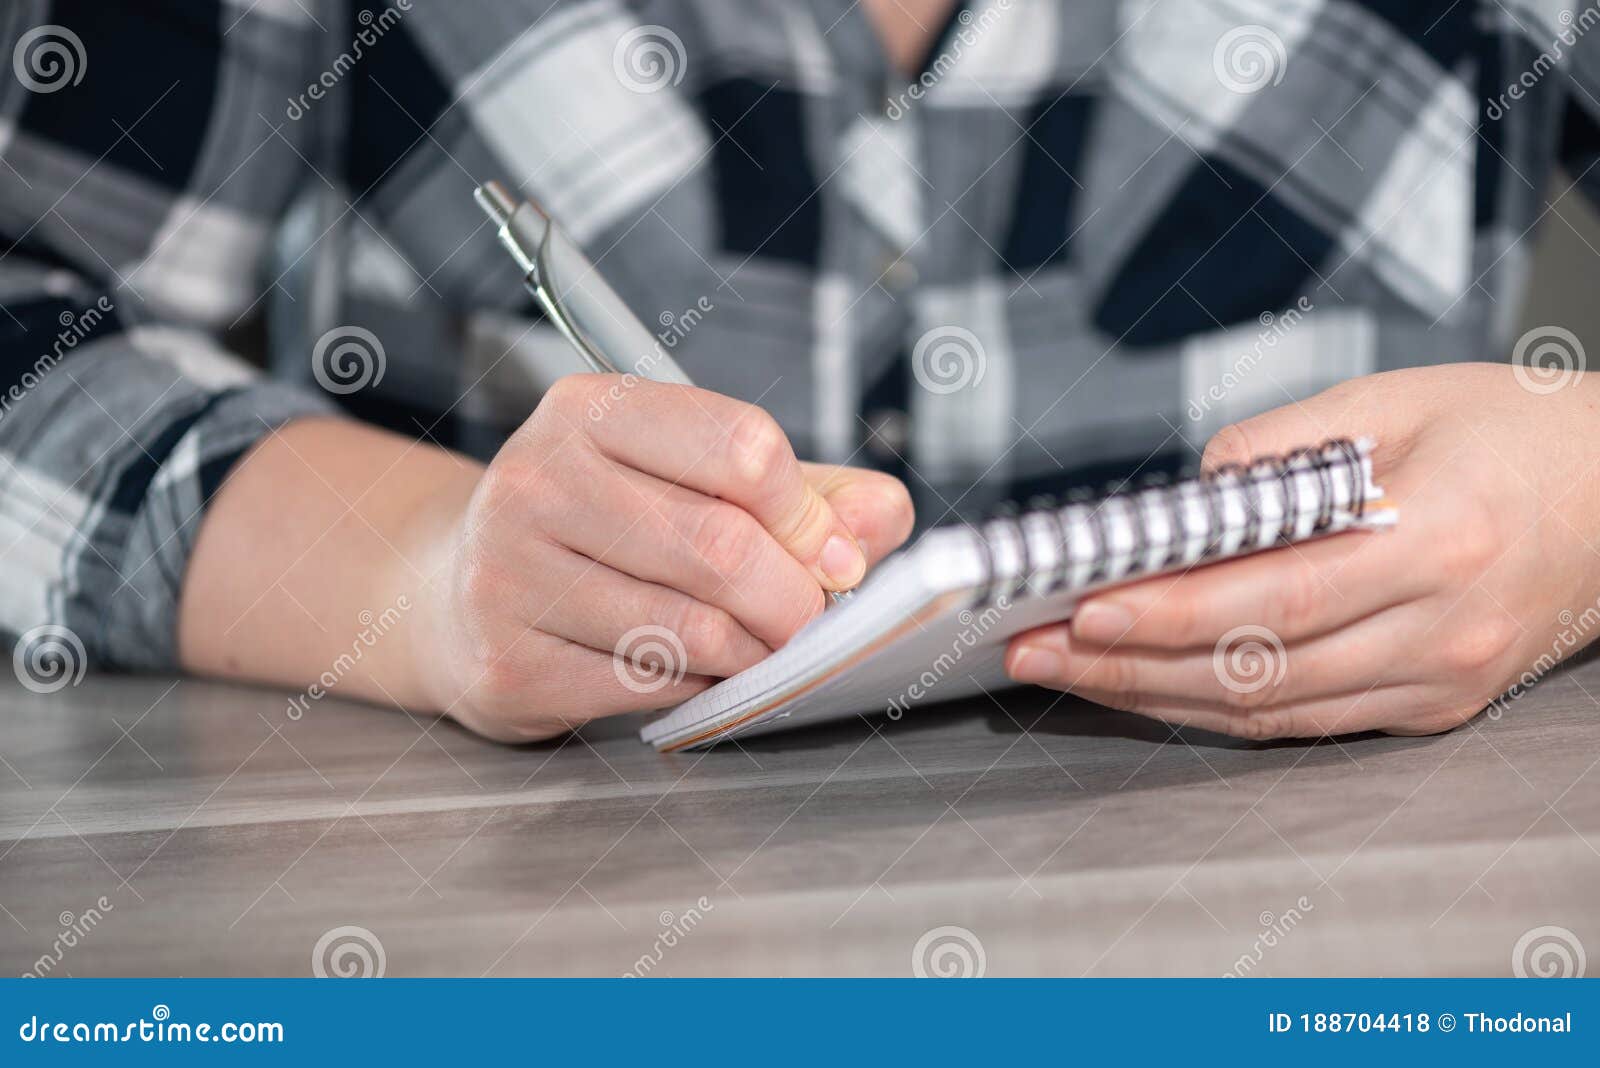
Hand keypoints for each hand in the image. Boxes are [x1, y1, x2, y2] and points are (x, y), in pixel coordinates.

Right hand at [406, 375, 913, 741]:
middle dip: (795, 600)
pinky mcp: (508, 661)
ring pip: (692, 629)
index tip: (836, 557)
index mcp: (591, 410)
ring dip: (753, 654)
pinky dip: (700, 691)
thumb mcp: (692, 479)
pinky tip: (695, 673)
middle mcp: (539, 478)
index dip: (811, 515)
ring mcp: (511, 573)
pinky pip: (650, 688)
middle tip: (810, 620)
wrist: (454, 595)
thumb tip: (885, 518)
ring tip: (756, 648)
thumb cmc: (596, 527)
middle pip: (723, 545)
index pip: (742, 447)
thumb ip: (802, 492)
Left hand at [1004, 362, 1599, 739]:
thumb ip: (1283, 446)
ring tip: (1068, 670)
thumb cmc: (1517, 433)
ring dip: (1155, 696)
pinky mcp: (1432, 706)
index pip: (1275, 594)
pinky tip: (1149, 689)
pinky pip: (1304, 720)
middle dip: (1130, 665)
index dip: (1171, 611)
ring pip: (1270, 709)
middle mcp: (1441, 628)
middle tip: (1036, 647)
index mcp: (1438, 539)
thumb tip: (1188, 498)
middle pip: (1255, 667)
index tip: (1085, 607)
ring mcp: (1439, 680)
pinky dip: (1216, 710)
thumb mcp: (1398, 399)